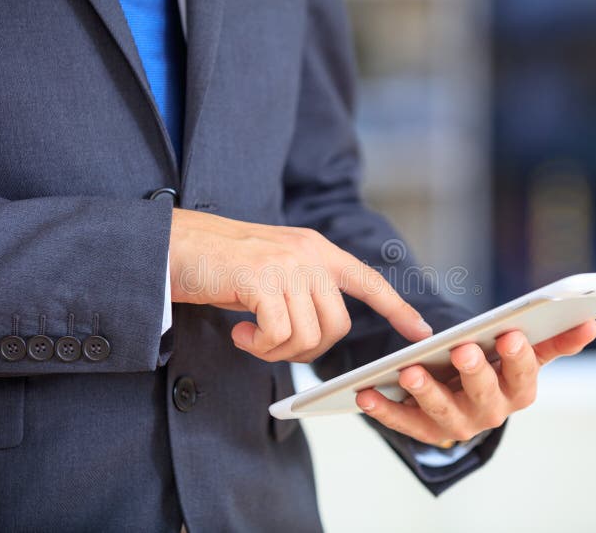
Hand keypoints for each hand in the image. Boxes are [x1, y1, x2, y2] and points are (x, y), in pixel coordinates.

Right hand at [168, 208, 431, 362]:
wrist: (174, 246)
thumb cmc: (220, 265)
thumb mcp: (273, 271)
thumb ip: (302, 290)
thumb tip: (319, 333)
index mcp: (316, 249)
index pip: (368, 280)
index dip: (397, 308)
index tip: (421, 331)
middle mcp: (308, 254)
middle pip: (337, 325)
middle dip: (309, 350)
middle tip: (273, 344)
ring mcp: (287, 265)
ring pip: (309, 335)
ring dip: (278, 350)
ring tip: (250, 335)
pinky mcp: (262, 280)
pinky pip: (279, 335)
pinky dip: (260, 346)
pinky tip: (239, 332)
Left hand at [356, 320, 595, 445]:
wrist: (462, 392)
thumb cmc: (495, 364)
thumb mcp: (522, 351)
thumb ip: (553, 339)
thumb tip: (590, 322)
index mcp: (516, 391)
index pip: (524, 377)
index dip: (518, 358)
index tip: (510, 335)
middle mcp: (489, 413)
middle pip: (484, 396)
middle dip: (474, 373)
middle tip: (463, 350)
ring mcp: (454, 424)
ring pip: (441, 412)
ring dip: (425, 392)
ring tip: (409, 372)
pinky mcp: (422, 429)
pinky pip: (402, 422)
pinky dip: (384, 410)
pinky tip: (367, 392)